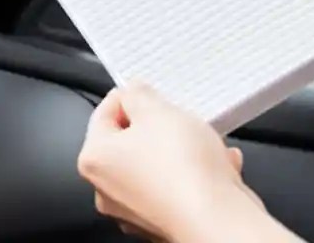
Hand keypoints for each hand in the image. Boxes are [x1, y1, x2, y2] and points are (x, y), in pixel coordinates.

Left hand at [77, 84, 286, 241]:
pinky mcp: (164, 221)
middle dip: (159, 126)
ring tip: (204, 143)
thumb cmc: (184, 170)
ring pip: (157, 164)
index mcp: (94, 159)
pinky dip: (196, 174)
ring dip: (182, 150)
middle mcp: (108, 190)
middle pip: (130, 142)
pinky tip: (219, 165)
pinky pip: (178, 187)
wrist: (218, 219)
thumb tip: (133, 92)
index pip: (104, 113)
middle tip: (178, 119)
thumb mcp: (157, 110)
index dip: (129, 97)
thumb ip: (138, 94)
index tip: (149, 92)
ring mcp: (135, 210)